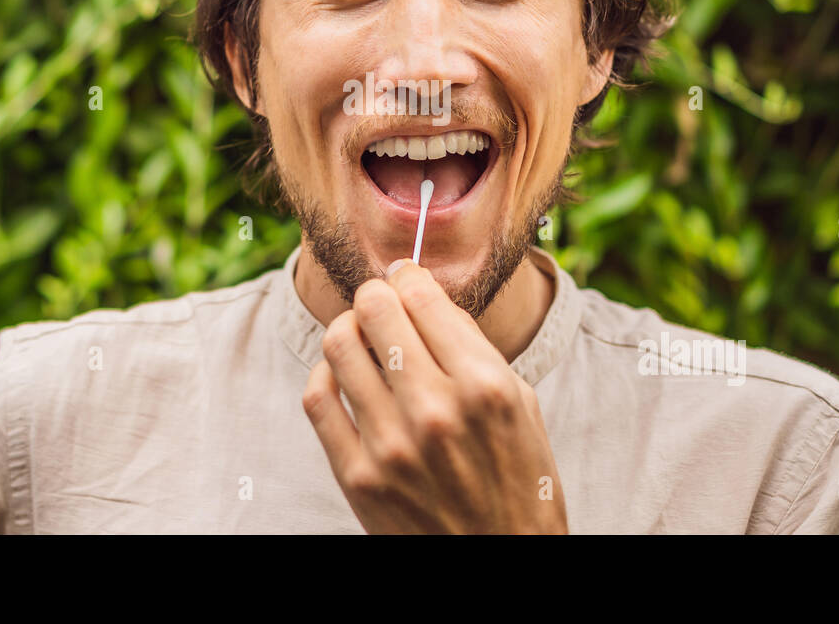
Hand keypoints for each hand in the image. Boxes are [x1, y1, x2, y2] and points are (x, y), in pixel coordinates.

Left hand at [302, 259, 567, 533]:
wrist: (503, 563)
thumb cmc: (518, 481)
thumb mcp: (521, 405)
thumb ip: (472, 349)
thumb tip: (421, 294)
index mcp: (484, 386)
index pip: (420, 295)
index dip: (406, 274)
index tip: (403, 276)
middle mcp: (436, 411)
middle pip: (374, 309)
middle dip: (375, 294)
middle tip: (380, 301)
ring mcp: (391, 446)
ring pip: (339, 344)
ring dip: (348, 328)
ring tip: (362, 337)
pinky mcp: (358, 477)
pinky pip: (318, 397)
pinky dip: (326, 373)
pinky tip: (344, 376)